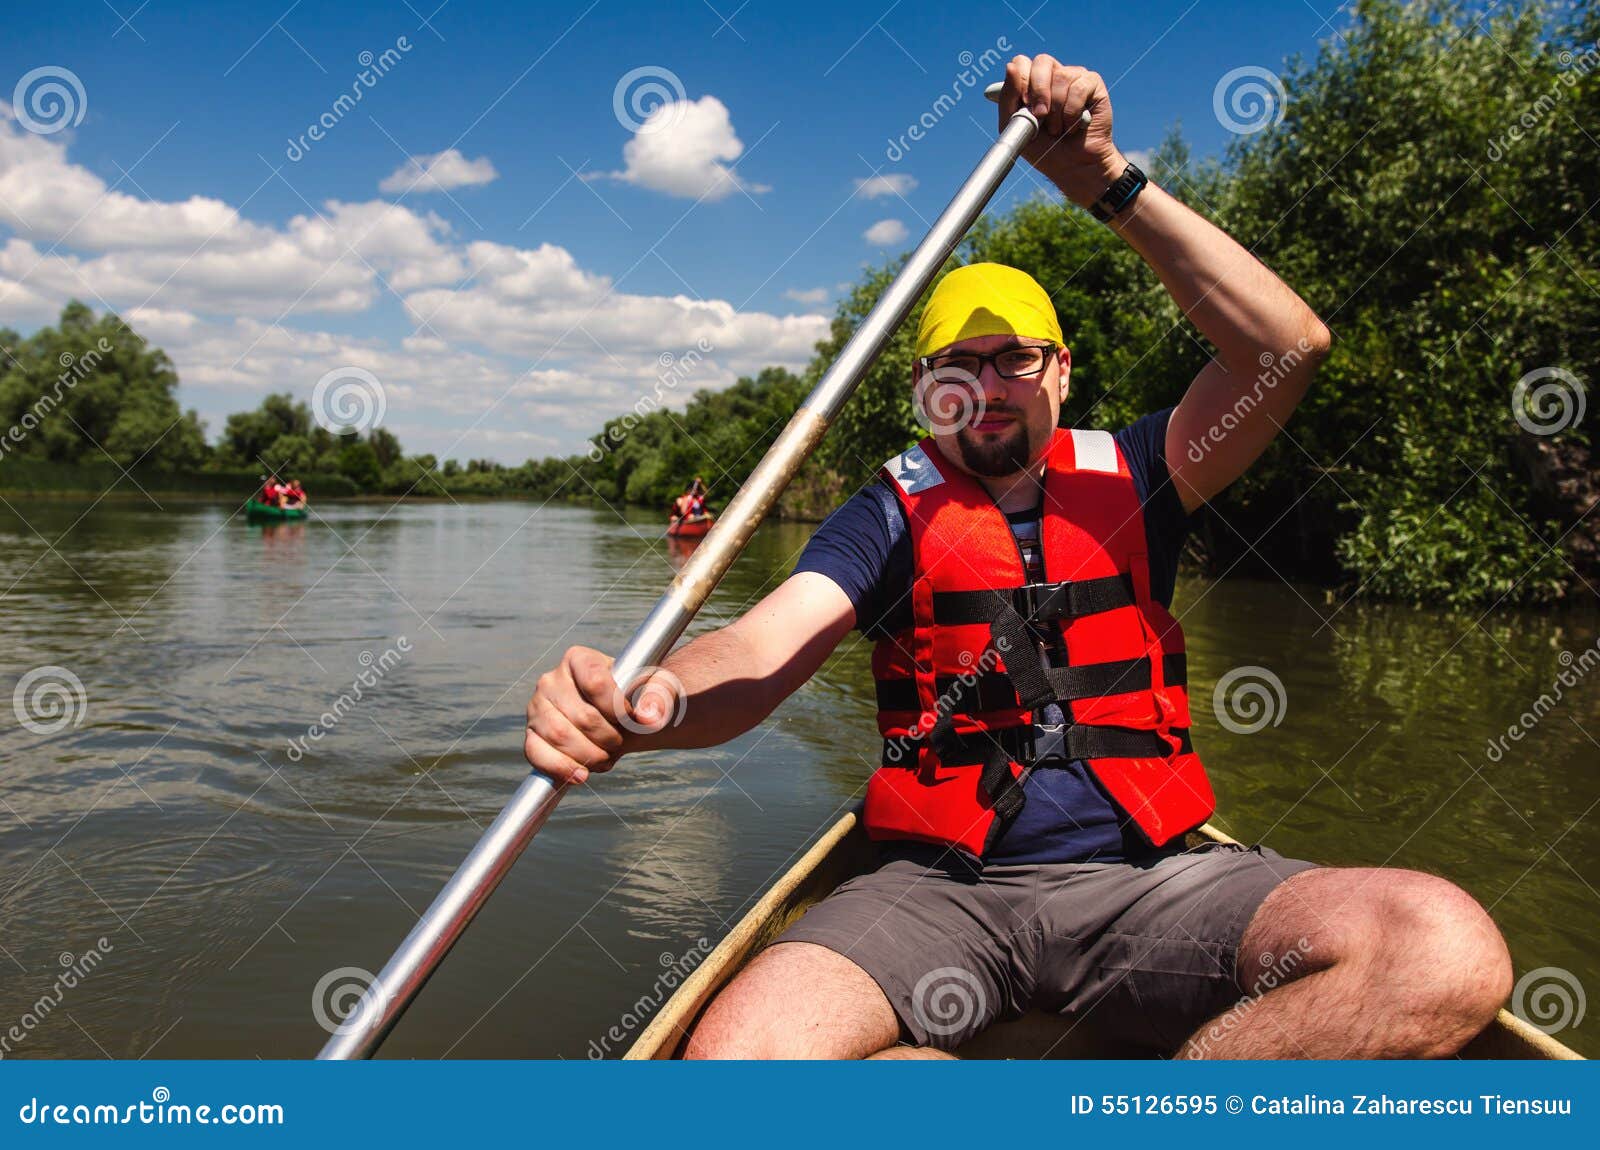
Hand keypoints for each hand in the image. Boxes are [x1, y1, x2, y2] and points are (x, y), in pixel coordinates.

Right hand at [523, 646, 681, 784]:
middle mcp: (551, 680)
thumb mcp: (659, 688)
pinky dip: (561, 768)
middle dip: (608, 737)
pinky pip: (536, 753)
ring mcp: (537, 708)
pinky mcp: (532, 735)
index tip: (632, 718)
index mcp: (579, 659)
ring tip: (606, 755)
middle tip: (620, 741)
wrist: (626, 719)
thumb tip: (649, 717)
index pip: (595, 682)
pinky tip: (582, 774)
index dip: (617, 708)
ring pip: (559, 736)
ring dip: (590, 755)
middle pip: (581, 715)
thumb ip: (659, 697)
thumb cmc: (641, 696)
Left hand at [996, 54, 1126, 209]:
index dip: (1021, 81)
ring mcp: (1073, 77)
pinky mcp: (1092, 84)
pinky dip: (1073, 112)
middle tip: (1040, 116)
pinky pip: (1079, 88)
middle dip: (1038, 92)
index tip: (1023, 104)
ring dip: (1056, 111)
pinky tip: (1074, 125)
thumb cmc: (1044, 149)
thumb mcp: (1015, 126)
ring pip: (1060, 78)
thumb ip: (1007, 97)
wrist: (1072, 167)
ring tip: (1059, 129)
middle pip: (1042, 61)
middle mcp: (1052, 75)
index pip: (1021, 63)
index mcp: (1030, 83)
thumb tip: (1011, 66)